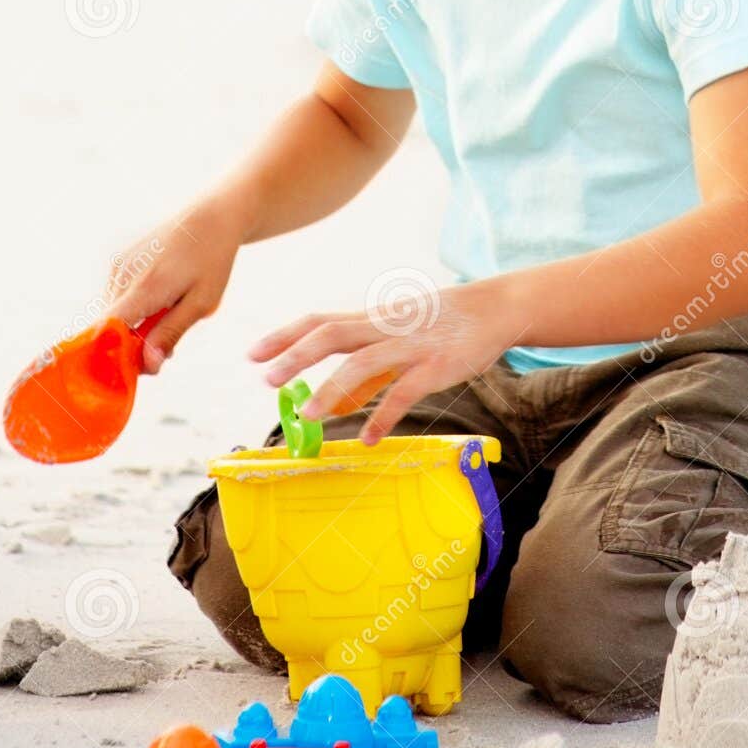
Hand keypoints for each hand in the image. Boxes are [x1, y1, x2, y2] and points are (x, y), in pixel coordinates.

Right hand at [105, 194, 245, 372]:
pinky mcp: (117, 259)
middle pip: (109, 326)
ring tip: (168, 315)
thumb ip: (170, 334)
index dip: (111, 355)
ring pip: (112, 312)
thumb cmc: (212, 261)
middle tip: (166, 347)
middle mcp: (123, 274)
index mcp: (145, 288)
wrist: (211, 217)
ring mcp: (117, 264)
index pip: (106, 330)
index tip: (131, 370)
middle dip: (132, 345)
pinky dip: (133, 306)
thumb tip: (146, 365)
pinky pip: (116, 295)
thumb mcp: (201, 303)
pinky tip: (159, 298)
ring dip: (133, 324)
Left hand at [248, 279, 523, 443]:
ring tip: (306, 415)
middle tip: (266, 380)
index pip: (319, 321)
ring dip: (331, 389)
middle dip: (295, 356)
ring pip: (362, 363)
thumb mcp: (398, 334)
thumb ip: (366, 362)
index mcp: (372, 319)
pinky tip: (367, 439)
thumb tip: (332, 397)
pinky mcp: (436, 366)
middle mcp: (385, 328)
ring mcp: (410, 346)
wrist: (494, 309)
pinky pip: (404, 392)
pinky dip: (383, 415)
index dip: (284, 336)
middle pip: (331, 335)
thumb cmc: (442, 324)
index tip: (253, 353)